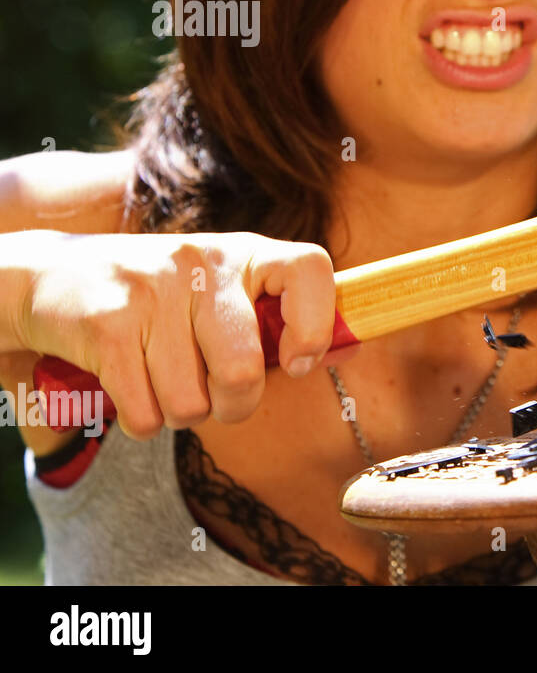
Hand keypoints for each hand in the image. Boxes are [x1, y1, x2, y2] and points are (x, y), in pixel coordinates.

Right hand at [7, 230, 337, 438]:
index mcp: (245, 251)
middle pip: (242, 370)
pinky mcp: (107, 324)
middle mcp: (202, 262)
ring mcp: (152, 289)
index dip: (315, 326)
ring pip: (190, 403)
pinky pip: (145, 413)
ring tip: (164, 382)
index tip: (297, 362)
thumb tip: (348, 348)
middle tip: (216, 396)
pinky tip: (132, 387)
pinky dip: (143, 420)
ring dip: (180, 413)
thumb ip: (277, 320)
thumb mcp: (221, 291)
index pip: (311, 267)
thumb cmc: (160, 297)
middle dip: (233, 405)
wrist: (52, 276)